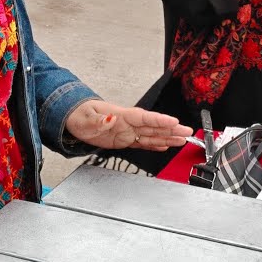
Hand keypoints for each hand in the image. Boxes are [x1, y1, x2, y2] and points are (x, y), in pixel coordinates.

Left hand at [65, 99, 192, 149]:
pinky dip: (154, 144)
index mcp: (121, 115)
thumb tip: (111, 118)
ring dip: (168, 137)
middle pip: (153, 126)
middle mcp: (128, 123)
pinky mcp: (124, 140)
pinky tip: (165, 146)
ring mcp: (127, 131)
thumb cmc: (79, 116)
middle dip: (171, 129)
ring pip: (151, 135)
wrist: (74, 118)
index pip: (144, 117)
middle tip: (187, 132)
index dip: (159, 120)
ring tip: (183, 139)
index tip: (174, 121)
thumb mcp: (86, 118)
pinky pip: (143, 142)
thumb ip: (99, 120)